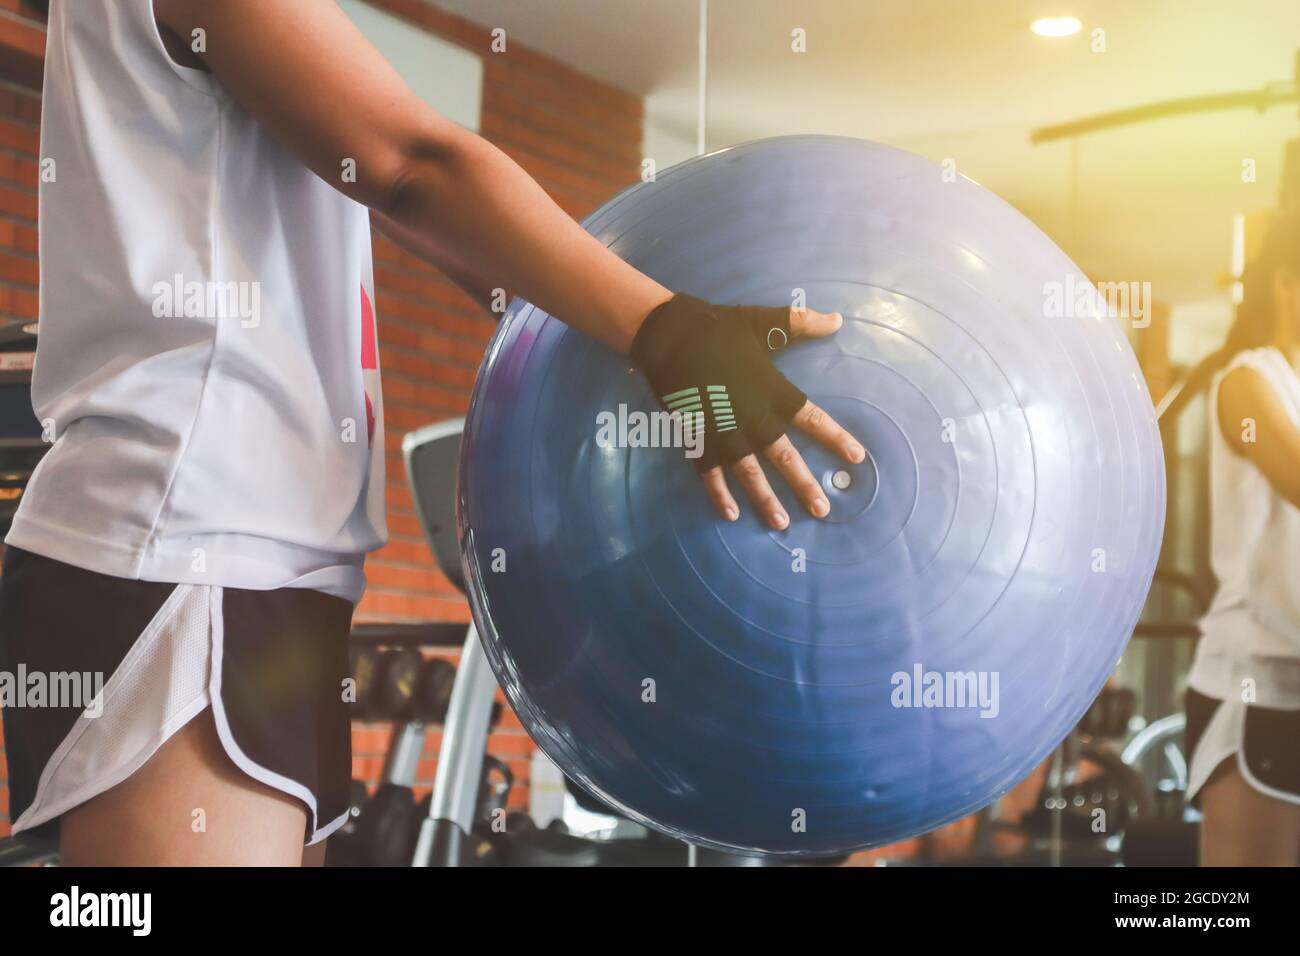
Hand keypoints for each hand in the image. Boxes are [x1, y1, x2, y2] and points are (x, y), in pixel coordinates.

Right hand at [630, 293, 865, 528]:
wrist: (669, 336)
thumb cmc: (719, 329)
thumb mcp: (763, 323)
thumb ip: (801, 325)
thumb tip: (837, 320)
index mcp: (773, 392)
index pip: (813, 420)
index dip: (836, 438)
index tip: (857, 458)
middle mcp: (752, 419)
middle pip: (785, 458)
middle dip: (804, 484)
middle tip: (822, 509)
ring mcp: (723, 433)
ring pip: (749, 475)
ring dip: (765, 500)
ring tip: (781, 523)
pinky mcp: (697, 439)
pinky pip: (709, 474)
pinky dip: (718, 495)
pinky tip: (729, 515)